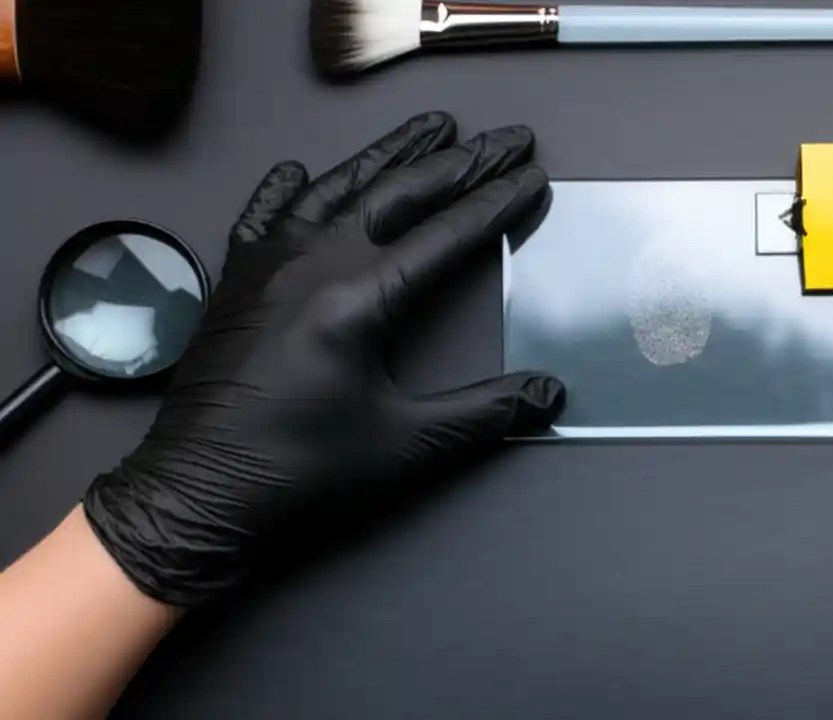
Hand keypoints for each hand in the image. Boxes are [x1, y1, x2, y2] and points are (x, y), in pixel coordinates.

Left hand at [82, 112, 565, 606]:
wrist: (196, 493)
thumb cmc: (298, 470)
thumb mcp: (405, 446)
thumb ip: (483, 414)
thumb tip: (549, 395)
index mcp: (357, 300)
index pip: (445, 237)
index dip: (495, 205)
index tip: (530, 177)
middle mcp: (311, 265)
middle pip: (400, 194)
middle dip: (461, 163)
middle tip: (506, 138)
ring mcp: (266, 265)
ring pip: (338, 187)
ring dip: (390, 154)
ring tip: (433, 126)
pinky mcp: (234, 281)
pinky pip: (264, 214)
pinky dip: (287, 188)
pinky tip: (297, 170)